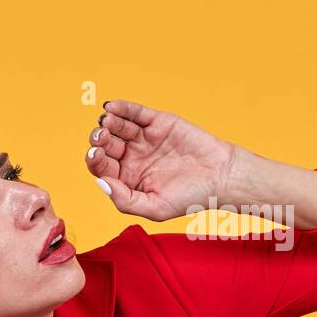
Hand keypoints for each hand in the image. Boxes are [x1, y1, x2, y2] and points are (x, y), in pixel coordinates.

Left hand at [84, 99, 238, 220]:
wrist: (220, 176)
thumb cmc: (189, 197)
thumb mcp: (155, 208)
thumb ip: (125, 200)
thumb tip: (102, 183)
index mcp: (127, 179)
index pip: (102, 168)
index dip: (95, 160)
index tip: (96, 155)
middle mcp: (131, 157)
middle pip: (106, 145)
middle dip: (99, 140)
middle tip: (101, 137)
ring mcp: (143, 138)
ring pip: (117, 127)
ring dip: (108, 124)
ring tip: (106, 123)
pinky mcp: (157, 122)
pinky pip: (135, 113)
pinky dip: (122, 108)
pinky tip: (112, 107)